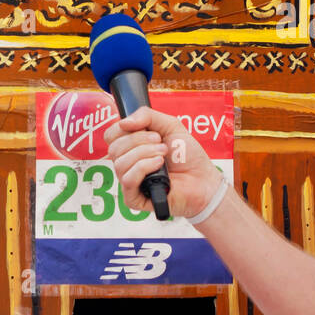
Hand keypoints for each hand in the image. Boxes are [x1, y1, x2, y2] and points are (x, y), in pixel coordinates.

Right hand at [105, 107, 222, 218]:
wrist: (203, 179)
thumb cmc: (188, 156)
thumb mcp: (170, 125)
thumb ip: (147, 116)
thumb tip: (123, 122)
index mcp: (131, 147)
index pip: (111, 135)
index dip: (124, 128)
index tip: (146, 128)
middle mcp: (127, 164)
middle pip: (114, 148)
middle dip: (140, 140)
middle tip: (161, 143)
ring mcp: (130, 182)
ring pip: (120, 163)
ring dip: (145, 153)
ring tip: (163, 155)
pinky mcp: (134, 198)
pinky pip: (127, 180)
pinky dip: (143, 168)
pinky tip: (159, 165)